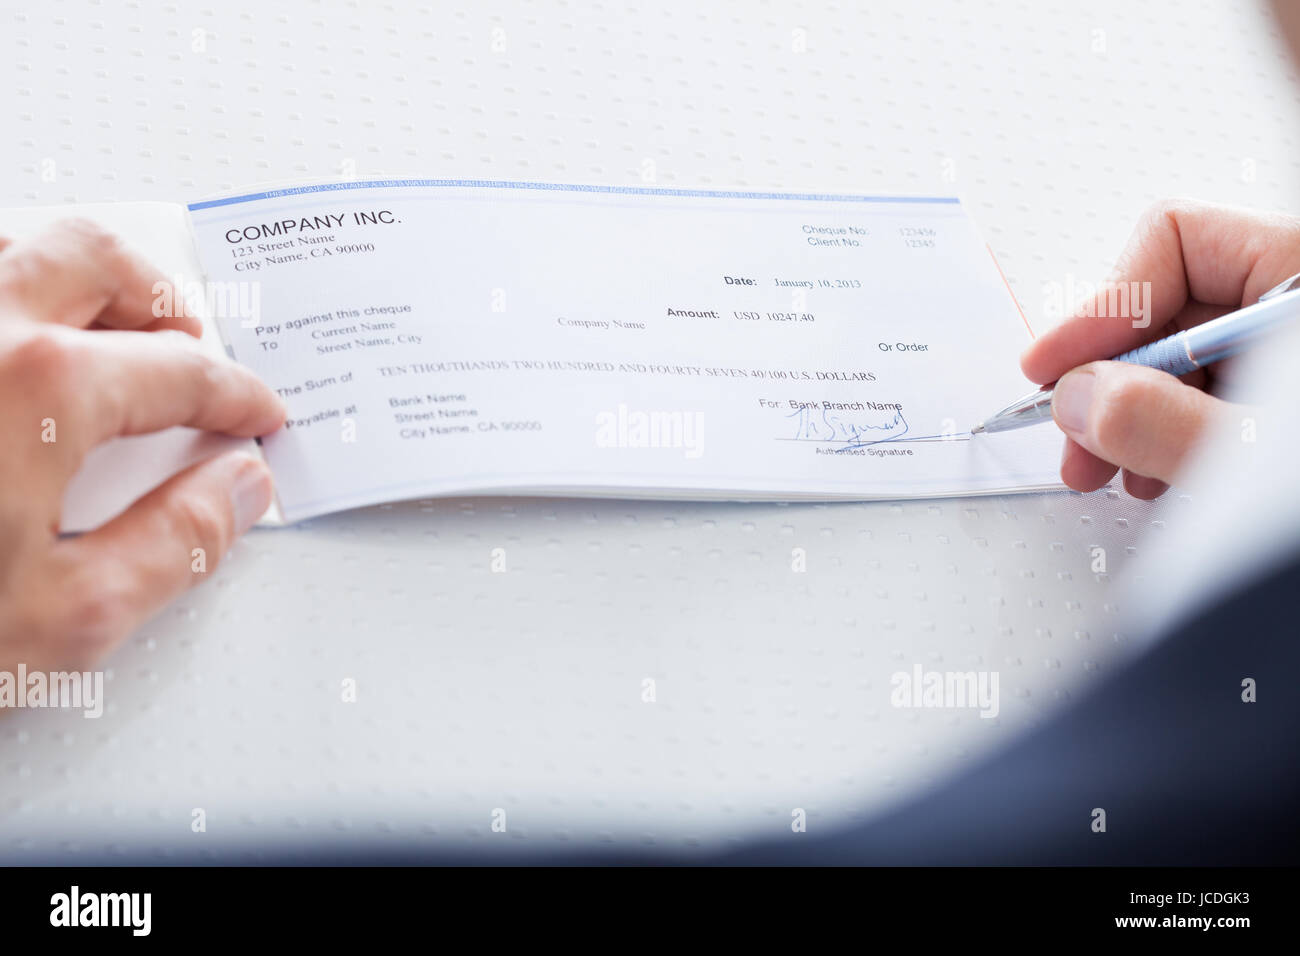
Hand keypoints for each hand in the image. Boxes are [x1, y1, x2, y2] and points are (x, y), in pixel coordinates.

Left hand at [0, 219, 285, 672]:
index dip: (237, 395)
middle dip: (167, 301)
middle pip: (103, 261)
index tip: (253, 414)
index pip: (184, 371)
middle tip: (191, 349)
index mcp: (44, 388)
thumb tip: (239, 490)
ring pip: (11, 238)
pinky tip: (0, 334)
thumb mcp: (59, 620)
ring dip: (73, 273)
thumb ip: (178, 545)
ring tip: (96, 324)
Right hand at [1020, 199, 1299, 498]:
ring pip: (1182, 354)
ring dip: (1130, 413)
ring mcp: (1286, 347)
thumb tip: (1080, 397)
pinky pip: (1212, 388)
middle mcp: (1292, 297)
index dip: (1101, 307)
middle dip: (1108, 377)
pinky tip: (1160, 470)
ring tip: (1112, 470)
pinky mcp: (1282, 389)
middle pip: (1168, 305)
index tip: (1054, 367)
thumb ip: (1165, 423)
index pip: (1174, 238)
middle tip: (1074, 435)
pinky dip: (1170, 430)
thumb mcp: (1262, 455)